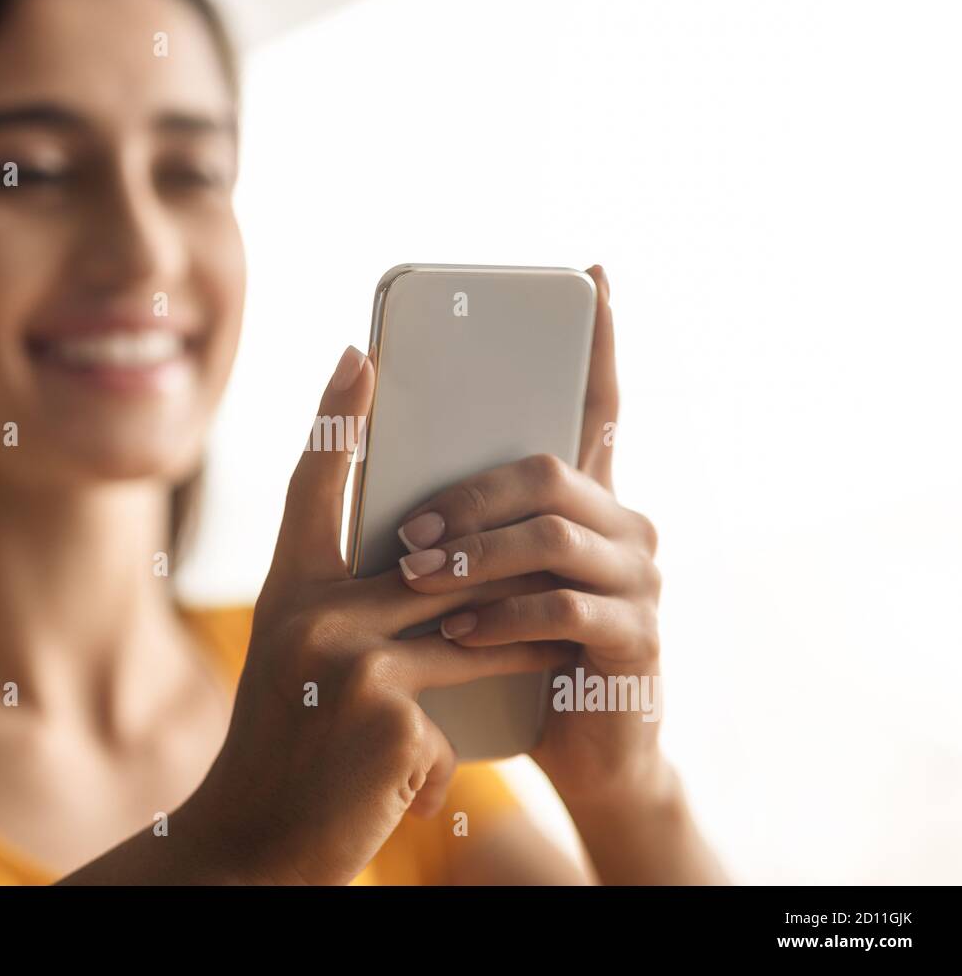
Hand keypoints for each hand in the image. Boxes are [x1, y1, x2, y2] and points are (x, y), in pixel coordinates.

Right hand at [187, 345, 571, 884]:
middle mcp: (309, 611)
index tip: (360, 356)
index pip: (312, 485)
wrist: (252, 845)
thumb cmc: (285, 756)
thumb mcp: (303, 674)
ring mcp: (349, 657)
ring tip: (552, 652)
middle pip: (430, 552)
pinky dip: (464, 741)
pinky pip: (465, 704)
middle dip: (497, 556)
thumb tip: (431, 579)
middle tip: (555, 535)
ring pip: (471, 626)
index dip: (336, 417)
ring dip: (518, 645)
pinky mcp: (390, 710)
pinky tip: (427, 781)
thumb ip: (353, 620)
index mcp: (286, 593)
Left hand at [392, 265, 667, 803]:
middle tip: (406, 531)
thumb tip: (390, 473)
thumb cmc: (519, 661)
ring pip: (554, 533)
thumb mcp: (487, 585)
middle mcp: (624, 526)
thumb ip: (463, 528)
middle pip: (545, 469)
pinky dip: (505, 617)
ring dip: (474, 553)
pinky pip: (565, 608)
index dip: (598, 339)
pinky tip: (461, 632)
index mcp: (587, 502)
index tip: (594, 270)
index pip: (600, 404)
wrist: (582, 758)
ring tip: (416, 575)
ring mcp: (638, 579)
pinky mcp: (638, 637)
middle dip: (466, 492)